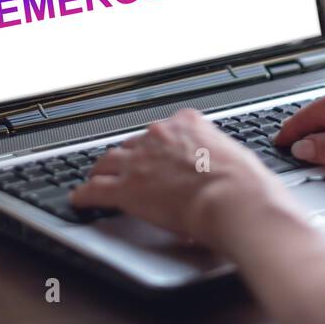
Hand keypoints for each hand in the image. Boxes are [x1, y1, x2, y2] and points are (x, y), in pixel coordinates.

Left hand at [70, 109, 293, 243]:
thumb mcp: (236, 156)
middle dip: (130, 157)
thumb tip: (224, 168)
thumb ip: (219, 157)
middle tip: (129, 169)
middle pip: (133, 144)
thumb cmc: (244, 184)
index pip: (164, 129)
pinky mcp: (126, 188)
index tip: (157, 152)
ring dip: (101, 170)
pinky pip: (94, 190)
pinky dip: (84, 195)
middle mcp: (160, 135)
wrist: (234, 200)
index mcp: (188, 123)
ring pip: (108, 161)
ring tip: (97, 178)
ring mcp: (139, 161)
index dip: (158, 145)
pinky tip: (80, 200)